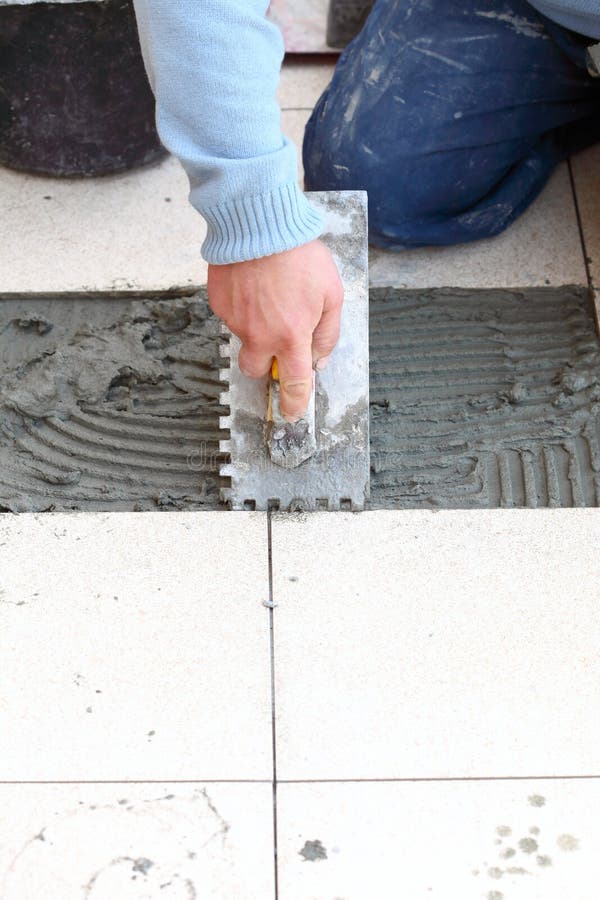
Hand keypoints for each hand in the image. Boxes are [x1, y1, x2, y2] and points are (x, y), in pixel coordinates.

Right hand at [208, 240, 343, 420]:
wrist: (259, 224)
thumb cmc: (300, 256)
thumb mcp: (332, 293)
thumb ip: (328, 333)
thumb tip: (320, 359)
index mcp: (291, 337)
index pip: (294, 383)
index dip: (294, 403)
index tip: (293, 412)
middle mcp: (260, 335)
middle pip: (255, 369)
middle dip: (264, 363)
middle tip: (276, 339)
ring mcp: (236, 321)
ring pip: (244, 337)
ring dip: (256, 325)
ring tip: (269, 292)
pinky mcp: (219, 304)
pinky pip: (232, 314)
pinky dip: (242, 305)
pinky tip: (253, 283)